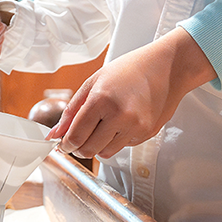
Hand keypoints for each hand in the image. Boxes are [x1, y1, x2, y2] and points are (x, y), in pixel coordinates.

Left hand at [48, 27, 216, 159]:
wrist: (167, 67)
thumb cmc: (131, 69)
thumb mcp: (95, 81)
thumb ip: (72, 110)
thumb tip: (55, 134)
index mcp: (102, 99)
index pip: (75, 136)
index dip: (66, 143)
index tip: (64, 143)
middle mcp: (120, 116)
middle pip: (89, 150)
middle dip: (80, 147)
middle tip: (80, 137)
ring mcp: (135, 127)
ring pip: (105, 153)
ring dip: (99, 145)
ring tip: (103, 125)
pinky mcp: (147, 134)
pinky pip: (123, 147)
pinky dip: (117, 139)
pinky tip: (122, 121)